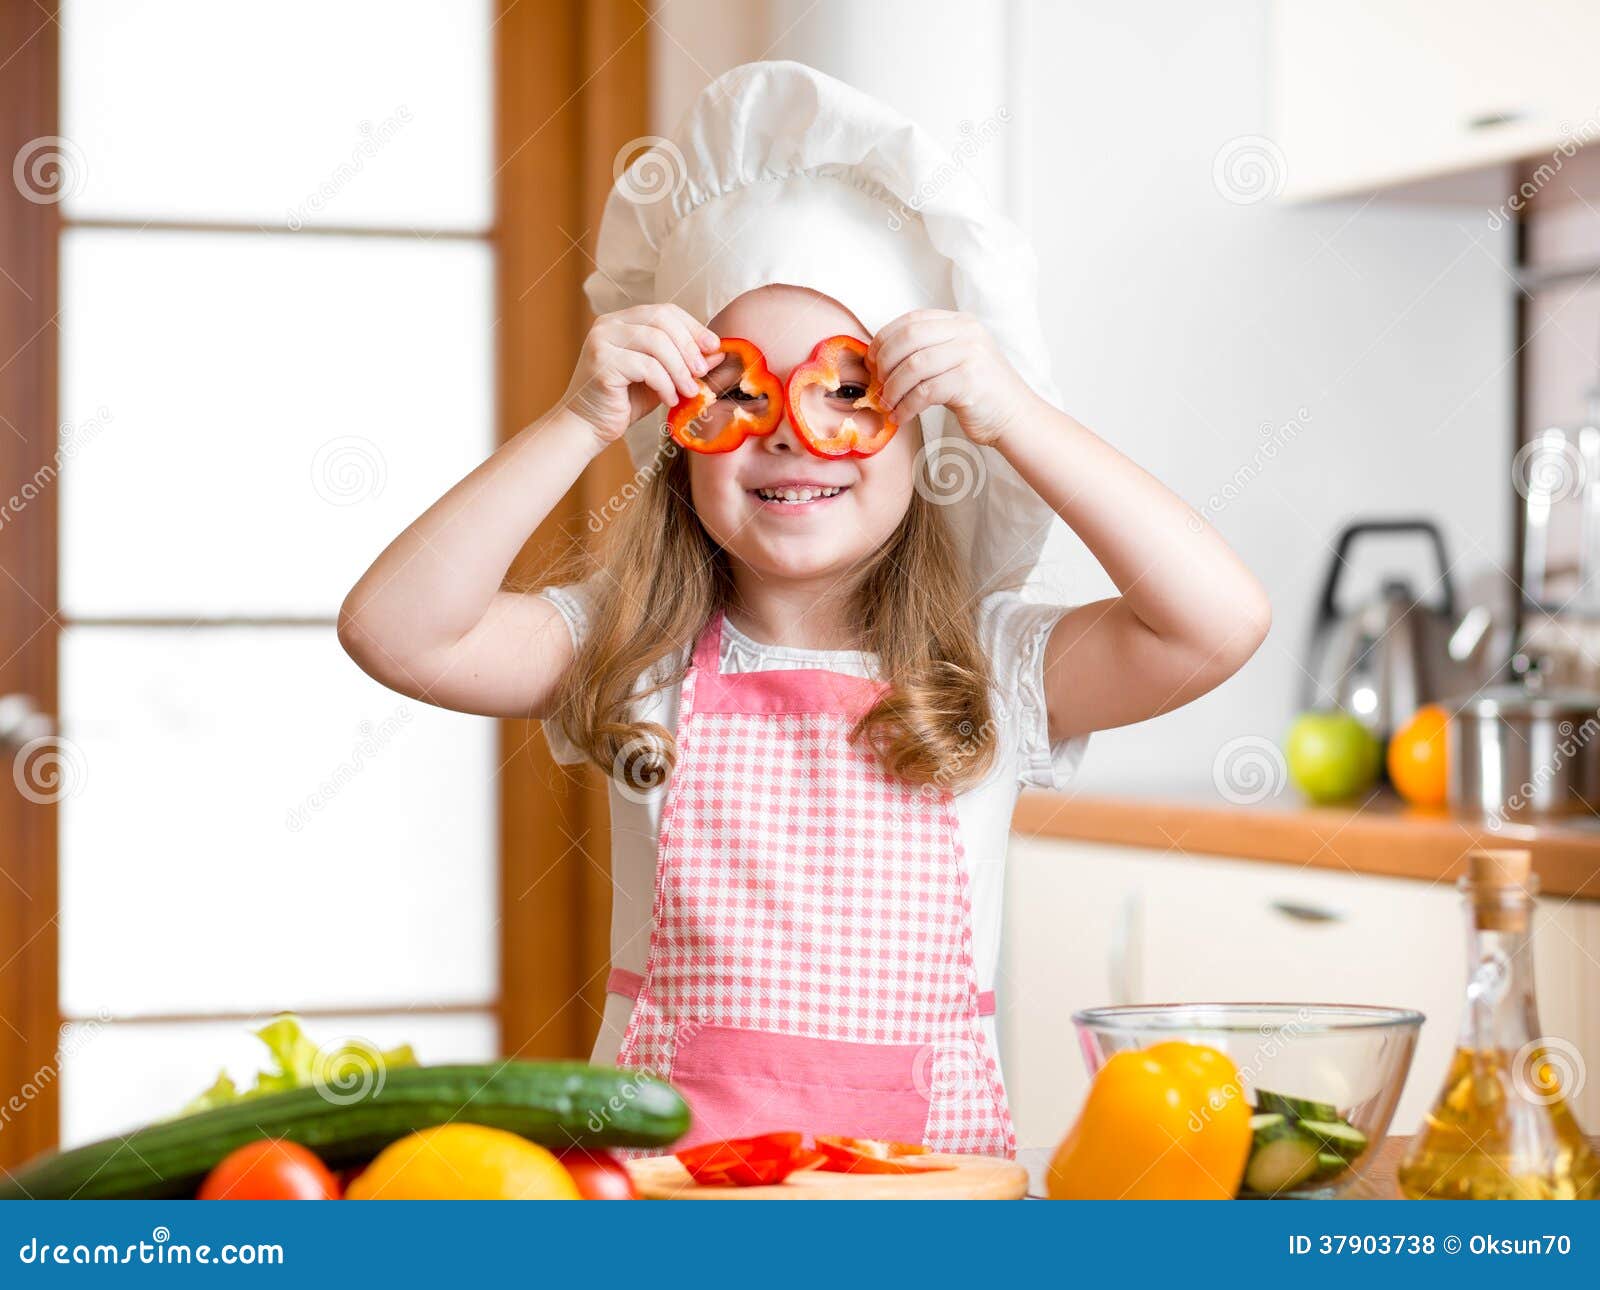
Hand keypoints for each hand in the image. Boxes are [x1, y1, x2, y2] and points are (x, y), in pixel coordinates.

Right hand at [563, 304, 719, 444]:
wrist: (588, 427)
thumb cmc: (624, 403)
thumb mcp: (662, 378)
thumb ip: (684, 363)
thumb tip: (718, 352)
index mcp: (623, 321)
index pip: (665, 311)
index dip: (693, 327)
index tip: (713, 347)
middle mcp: (609, 324)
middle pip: (662, 320)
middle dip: (689, 347)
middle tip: (702, 373)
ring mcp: (602, 341)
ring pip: (656, 341)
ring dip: (679, 369)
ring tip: (689, 392)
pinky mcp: (601, 363)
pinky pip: (646, 366)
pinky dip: (665, 384)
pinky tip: (669, 400)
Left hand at [868, 309, 1039, 447]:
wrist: (1016, 418)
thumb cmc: (979, 394)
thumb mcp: (956, 360)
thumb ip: (927, 351)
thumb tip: (879, 359)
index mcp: (960, 322)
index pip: (911, 320)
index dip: (884, 340)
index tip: (872, 362)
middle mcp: (967, 333)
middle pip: (908, 338)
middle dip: (885, 363)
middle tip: (879, 385)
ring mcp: (971, 354)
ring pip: (913, 366)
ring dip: (893, 389)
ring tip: (888, 405)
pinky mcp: (970, 381)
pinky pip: (924, 392)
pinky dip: (906, 406)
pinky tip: (902, 416)